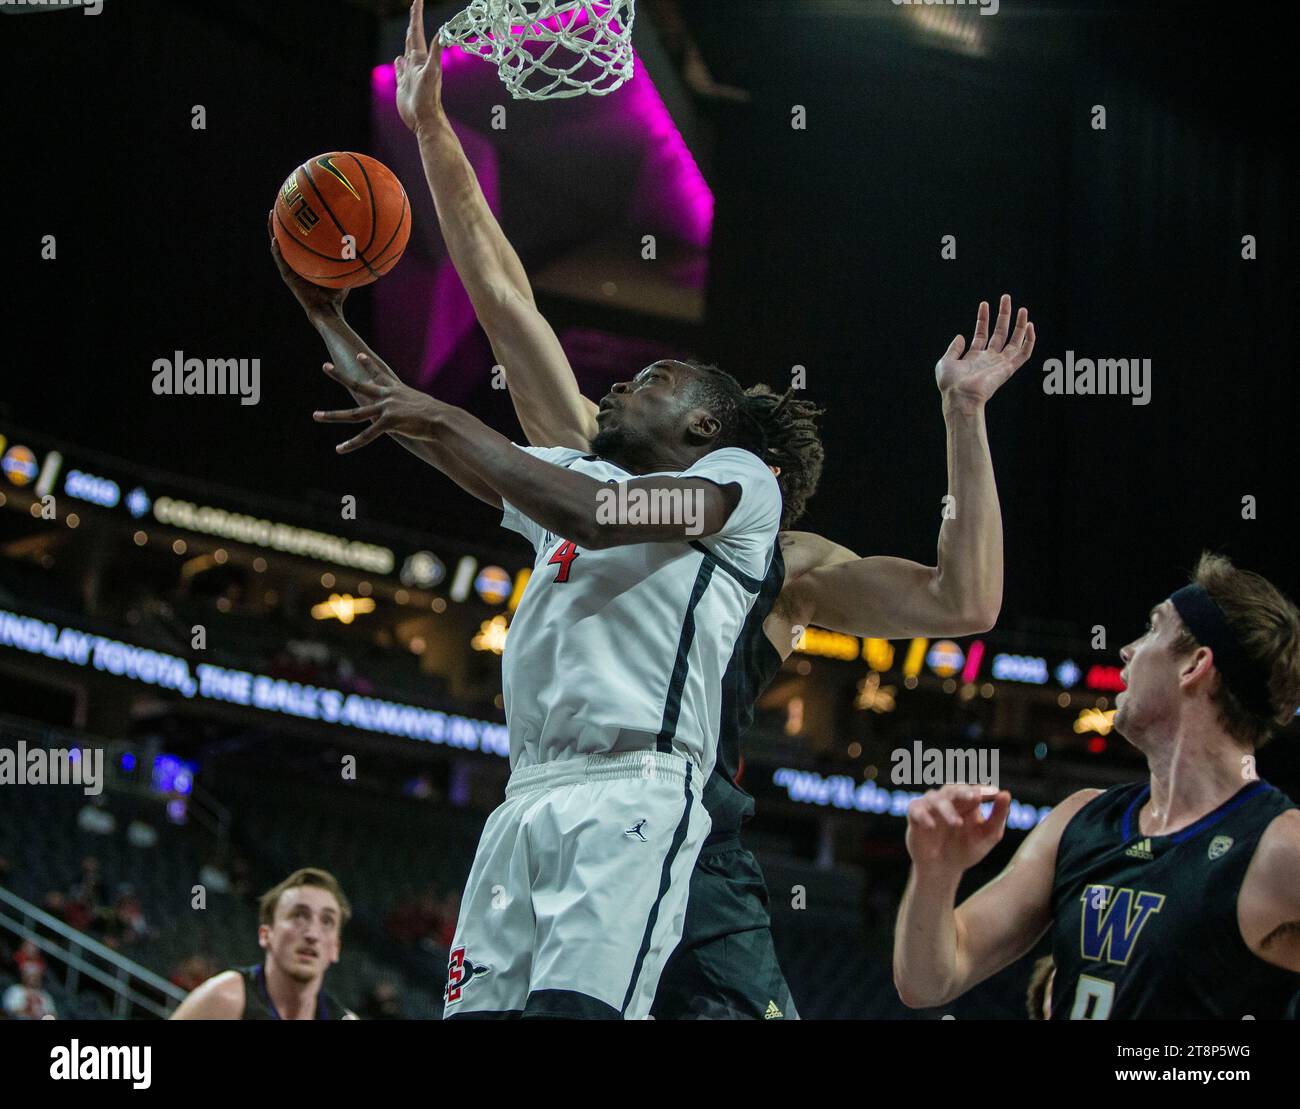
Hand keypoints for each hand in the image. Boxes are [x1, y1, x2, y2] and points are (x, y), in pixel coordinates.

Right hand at [268, 211, 348, 321]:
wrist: (327, 309)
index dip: (298, 224)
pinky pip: (280, 261)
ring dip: (273, 231)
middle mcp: (297, 262)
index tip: (298, 208)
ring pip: (279, 245)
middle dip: (283, 221)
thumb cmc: (337, 294)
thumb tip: (365, 245)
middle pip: (287, 237)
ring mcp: (291, 268)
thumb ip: (351, 259)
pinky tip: (274, 240)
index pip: (301, 239)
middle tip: (281, 205)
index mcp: (307, 260)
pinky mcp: (288, 276)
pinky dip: (277, 251)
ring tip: (271, 216)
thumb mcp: (345, 272)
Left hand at [314, 354, 444, 452]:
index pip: (380, 374)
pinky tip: (340, 449)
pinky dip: (352, 444)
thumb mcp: (424, 407)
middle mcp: (388, 396)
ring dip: (333, 415)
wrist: (443, 419)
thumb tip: (425, 414)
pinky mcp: (388, 423)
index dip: (369, 364)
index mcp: (397, 390)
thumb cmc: (439, 416)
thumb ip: (416, 409)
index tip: (359, 355)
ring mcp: (386, 409)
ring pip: (354, 413)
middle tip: (325, 366)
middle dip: (340, 376)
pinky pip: (366, 435)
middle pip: (359, 385)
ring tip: (316, 415)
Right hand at [395, 0, 443, 134]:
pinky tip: (398, 59)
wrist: (424, 120)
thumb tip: (442, 33)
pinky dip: (398, 63)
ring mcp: (410, 74)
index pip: (417, 32)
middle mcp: (416, 64)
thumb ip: (436, 53)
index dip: (416, 16)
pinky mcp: (403, 85)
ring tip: (408, 30)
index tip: (417, 0)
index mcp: (421, 58)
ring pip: (406, 52)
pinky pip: (400, 69)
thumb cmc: (428, 98)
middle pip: (412, 38)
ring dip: (406, 41)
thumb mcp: (432, 73)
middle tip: (414, 7)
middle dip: (413, 22)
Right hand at [905, 784, 1010, 871]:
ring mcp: (931, 807)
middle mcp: (948, 800)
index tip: (994, 793)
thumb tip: (1006, 794)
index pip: (975, 790)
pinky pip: (916, 809)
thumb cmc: (967, 849)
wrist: (943, 869)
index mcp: (967, 802)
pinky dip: (923, 815)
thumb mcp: (988, 836)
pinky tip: (932, 826)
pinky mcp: (915, 816)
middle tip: (975, 797)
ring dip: (946, 809)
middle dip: (964, 792)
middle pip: (954, 789)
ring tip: (957, 823)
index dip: (983, 789)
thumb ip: (998, 816)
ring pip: (935, 798)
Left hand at [935, 294, 1034, 410]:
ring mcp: (1000, 363)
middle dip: (1004, 315)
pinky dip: (1029, 341)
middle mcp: (989, 359)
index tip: (984, 303)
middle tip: (1006, 298)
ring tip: (1022, 308)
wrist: (960, 396)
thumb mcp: (946, 362)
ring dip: (1020, 325)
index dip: (983, 319)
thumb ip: (953, 349)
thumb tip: (960, 336)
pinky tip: (1030, 326)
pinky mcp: (1009, 368)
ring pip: (1015, 341)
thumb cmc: (951, 384)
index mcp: (974, 357)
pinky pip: (1024, 354)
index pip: (982, 334)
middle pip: (1000, 333)